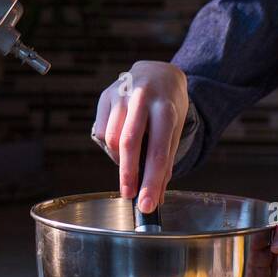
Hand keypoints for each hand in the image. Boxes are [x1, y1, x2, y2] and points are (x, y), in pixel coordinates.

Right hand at [92, 61, 187, 210]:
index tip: (147, 204)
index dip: (152, 181)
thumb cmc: (169, 106)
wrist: (158, 72)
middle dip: (128, 174)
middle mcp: (142, 97)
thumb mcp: (175, 129)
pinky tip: (121, 141)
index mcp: (166, 108)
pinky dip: (110, 145)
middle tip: (129, 196)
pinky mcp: (106, 96)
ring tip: (131, 161)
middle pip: (129, 142)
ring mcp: (121, 93)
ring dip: (120, 159)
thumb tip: (155, 197)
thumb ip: (165, 162)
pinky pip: (101, 132)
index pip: (158, 150)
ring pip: (112, 138)